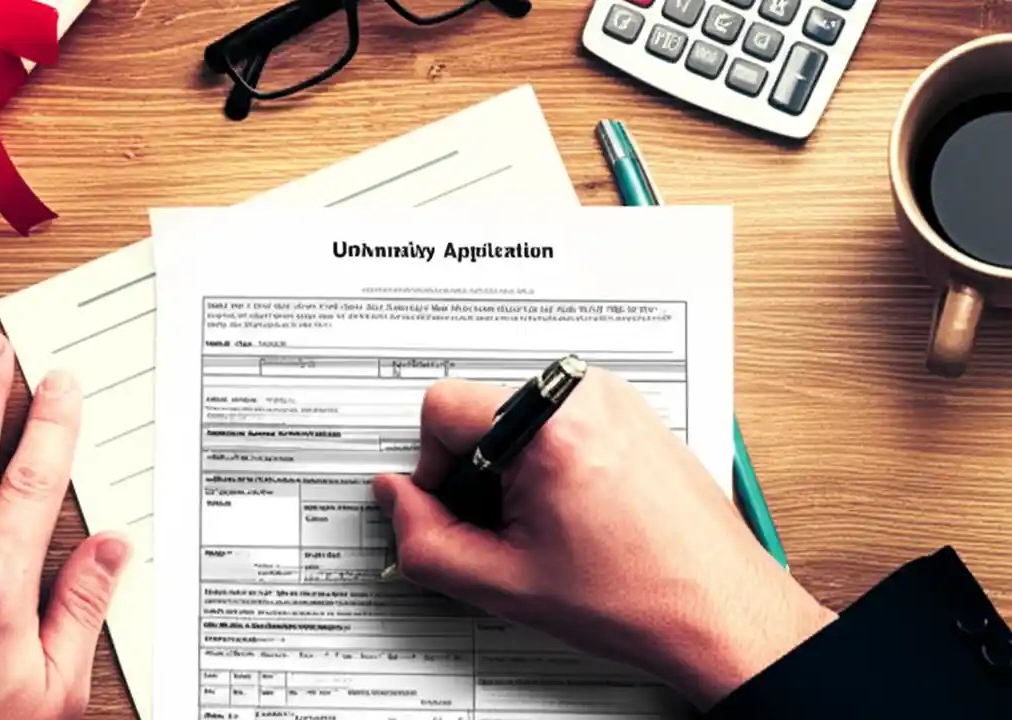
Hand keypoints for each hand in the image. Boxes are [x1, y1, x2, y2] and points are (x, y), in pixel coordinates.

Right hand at [375, 369, 835, 708]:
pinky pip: (556, 416)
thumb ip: (425, 540)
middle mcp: (586, 394)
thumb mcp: (504, 582)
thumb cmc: (638, 597)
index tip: (459, 508)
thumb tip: (395, 498)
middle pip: (479, 408)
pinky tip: (572, 510)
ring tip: (549, 523)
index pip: (441, 406)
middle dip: (477, 470)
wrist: (718, 610)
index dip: (433, 468)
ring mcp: (614, 397)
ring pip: (516, 414)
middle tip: (509, 527)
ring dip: (512, 467)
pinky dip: (547, 459)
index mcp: (551, 425)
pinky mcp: (629, 409)